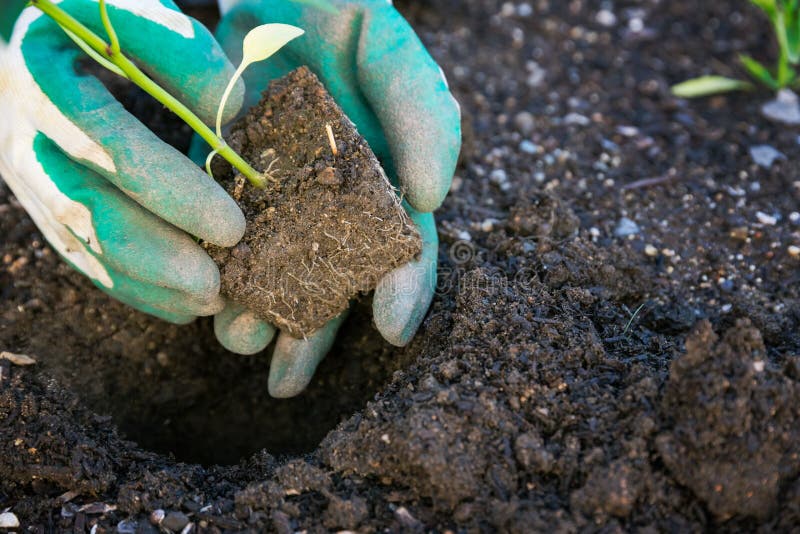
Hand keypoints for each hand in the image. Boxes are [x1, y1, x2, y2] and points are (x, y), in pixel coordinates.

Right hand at [0, 0, 246, 321]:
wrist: (43, 34)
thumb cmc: (102, 18)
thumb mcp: (136, 12)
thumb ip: (182, 52)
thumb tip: (233, 112)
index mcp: (44, 76)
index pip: (108, 144)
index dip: (172, 192)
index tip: (233, 226)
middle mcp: (24, 132)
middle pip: (84, 208)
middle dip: (155, 255)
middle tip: (217, 285)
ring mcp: (26, 173)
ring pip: (78, 243)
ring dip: (145, 282)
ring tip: (208, 301)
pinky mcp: (42, 201)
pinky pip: (78, 254)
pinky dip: (130, 286)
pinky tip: (180, 304)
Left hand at [205, 0, 460, 396]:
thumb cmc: (339, 9)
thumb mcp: (391, 50)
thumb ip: (425, 114)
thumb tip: (433, 194)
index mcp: (387, 178)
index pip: (407, 245)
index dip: (407, 288)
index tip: (395, 329)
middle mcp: (337, 199)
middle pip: (334, 278)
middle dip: (313, 331)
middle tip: (286, 383)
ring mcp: (282, 196)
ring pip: (276, 270)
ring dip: (259, 311)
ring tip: (237, 340)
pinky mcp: (228, 181)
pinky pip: (224, 235)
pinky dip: (216, 268)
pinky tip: (203, 296)